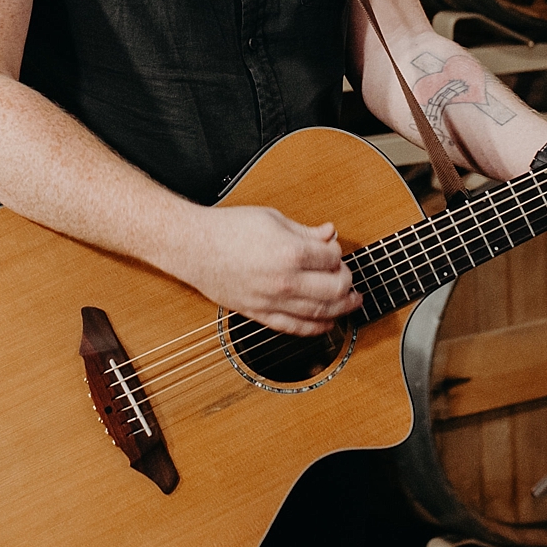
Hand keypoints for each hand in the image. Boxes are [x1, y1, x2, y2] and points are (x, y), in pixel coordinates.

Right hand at [167, 205, 361, 335]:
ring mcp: (273, 301)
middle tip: (348, 277)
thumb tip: (330, 234)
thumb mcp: (272, 218)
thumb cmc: (229, 228)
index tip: (333, 250)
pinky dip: (316, 328)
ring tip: (352, 302)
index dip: (338, 253)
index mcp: (291, 252)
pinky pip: (295, 328)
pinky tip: (327, 324)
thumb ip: (305, 230)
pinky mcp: (260, 314)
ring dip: (342, 308)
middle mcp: (285, 281)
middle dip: (347, 282)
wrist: (194, 247)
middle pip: (335, 289)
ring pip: (320, 313)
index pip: (333, 258)